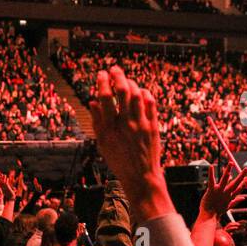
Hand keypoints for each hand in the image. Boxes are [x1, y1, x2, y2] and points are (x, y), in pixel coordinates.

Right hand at [90, 66, 170, 217]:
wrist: (141, 176)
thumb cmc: (119, 161)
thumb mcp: (102, 144)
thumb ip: (97, 122)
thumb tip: (93, 101)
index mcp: (110, 128)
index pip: (105, 98)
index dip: (103, 82)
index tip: (101, 74)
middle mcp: (126, 124)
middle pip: (123, 91)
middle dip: (118, 76)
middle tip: (114, 69)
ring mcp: (142, 124)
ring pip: (137, 94)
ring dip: (131, 83)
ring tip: (125, 80)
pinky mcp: (153, 127)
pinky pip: (151, 104)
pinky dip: (145, 94)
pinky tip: (140, 92)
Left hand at [201, 165, 246, 216]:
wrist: (209, 217)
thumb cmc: (217, 211)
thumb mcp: (228, 206)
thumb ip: (236, 201)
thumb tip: (243, 198)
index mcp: (230, 197)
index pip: (239, 189)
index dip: (245, 183)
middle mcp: (226, 193)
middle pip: (235, 183)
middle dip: (242, 176)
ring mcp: (219, 191)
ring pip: (225, 180)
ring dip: (228, 171)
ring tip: (231, 163)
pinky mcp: (211, 191)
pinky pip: (211, 181)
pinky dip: (211, 173)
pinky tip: (211, 166)